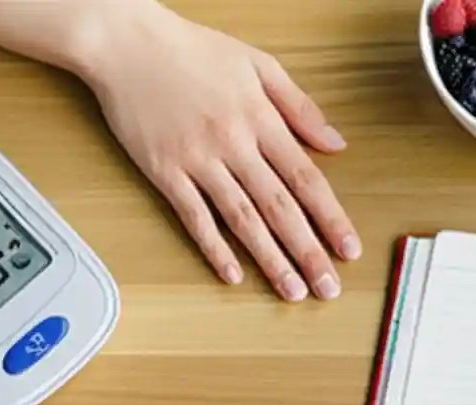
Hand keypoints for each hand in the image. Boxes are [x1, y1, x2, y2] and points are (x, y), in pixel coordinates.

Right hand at [75, 0, 359, 300]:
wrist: (126, 42)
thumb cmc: (192, 49)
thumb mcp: (258, 64)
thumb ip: (300, 107)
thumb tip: (336, 144)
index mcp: (261, 118)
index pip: (306, 178)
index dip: (331, 218)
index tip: (349, 249)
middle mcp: (234, 143)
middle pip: (280, 207)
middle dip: (308, 251)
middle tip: (328, 289)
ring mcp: (197, 160)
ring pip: (242, 219)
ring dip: (270, 258)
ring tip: (292, 290)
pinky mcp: (164, 171)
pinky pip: (193, 217)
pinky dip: (214, 248)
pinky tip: (232, 275)